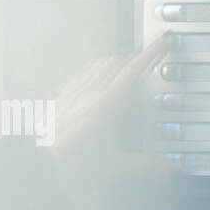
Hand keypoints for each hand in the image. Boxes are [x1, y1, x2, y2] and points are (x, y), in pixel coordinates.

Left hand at [49, 33, 175, 180]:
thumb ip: (147, 166)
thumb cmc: (71, 164)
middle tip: (150, 61)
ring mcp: (75, 93)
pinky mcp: (62, 97)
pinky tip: (97, 82)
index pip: (134, 70)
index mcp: (107, 105)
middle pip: (117, 62)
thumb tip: (171, 166)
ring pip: (99, 65)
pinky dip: (96, 72)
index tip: (162, 42)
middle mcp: (90, 93)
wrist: (37, 164)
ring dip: (116, 64)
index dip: (151, 53)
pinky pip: (82, 74)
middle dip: (136, 58)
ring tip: (126, 72)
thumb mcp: (115, 167)